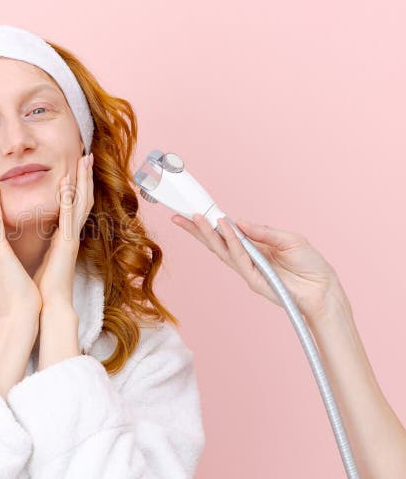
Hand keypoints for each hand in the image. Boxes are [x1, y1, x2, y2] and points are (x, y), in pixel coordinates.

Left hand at [31, 152, 94, 311]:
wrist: (48, 305)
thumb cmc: (43, 284)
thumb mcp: (43, 255)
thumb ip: (45, 241)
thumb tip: (37, 231)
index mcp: (64, 235)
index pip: (73, 204)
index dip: (78, 184)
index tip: (78, 165)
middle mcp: (71, 234)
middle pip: (82, 198)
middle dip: (85, 176)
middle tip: (88, 154)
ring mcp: (71, 239)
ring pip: (80, 204)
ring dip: (83, 181)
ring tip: (85, 161)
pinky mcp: (66, 246)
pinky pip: (68, 219)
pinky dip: (70, 201)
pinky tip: (69, 185)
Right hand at [171, 214, 342, 322]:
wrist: (324, 289)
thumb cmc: (310, 264)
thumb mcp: (288, 239)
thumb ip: (262, 231)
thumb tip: (238, 221)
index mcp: (253, 247)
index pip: (225, 234)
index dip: (208, 224)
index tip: (192, 212)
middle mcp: (247, 259)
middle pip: (216, 243)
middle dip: (196, 230)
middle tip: (178, 216)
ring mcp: (248, 271)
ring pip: (222, 250)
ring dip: (208, 234)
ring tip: (195, 219)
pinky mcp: (254, 280)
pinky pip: (239, 258)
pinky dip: (231, 242)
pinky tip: (223, 228)